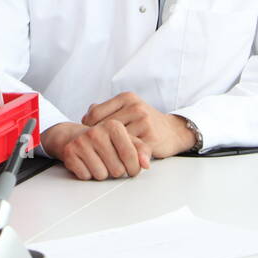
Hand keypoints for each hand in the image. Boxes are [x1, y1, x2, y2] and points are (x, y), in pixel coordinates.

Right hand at [40, 121, 151, 180]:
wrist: (74, 136)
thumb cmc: (104, 140)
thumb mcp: (126, 140)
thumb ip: (141, 150)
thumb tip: (146, 164)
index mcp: (113, 125)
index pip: (130, 156)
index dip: (134, 168)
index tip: (132, 169)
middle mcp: (96, 131)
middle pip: (117, 169)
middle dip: (117, 171)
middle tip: (112, 163)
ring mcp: (81, 141)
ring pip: (101, 175)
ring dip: (102, 173)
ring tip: (99, 162)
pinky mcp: (70, 152)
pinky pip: (86, 176)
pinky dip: (88, 174)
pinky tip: (87, 163)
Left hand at [82, 91, 196, 158]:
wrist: (173, 131)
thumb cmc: (145, 122)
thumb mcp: (127, 109)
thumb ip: (107, 111)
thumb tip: (84, 117)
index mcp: (126, 98)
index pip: (95, 113)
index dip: (88, 127)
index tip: (89, 137)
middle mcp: (135, 107)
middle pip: (103, 127)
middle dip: (97, 140)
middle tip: (94, 150)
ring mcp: (143, 121)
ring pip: (114, 140)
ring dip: (108, 150)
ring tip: (105, 156)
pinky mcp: (150, 138)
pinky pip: (128, 150)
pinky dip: (120, 156)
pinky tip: (118, 159)